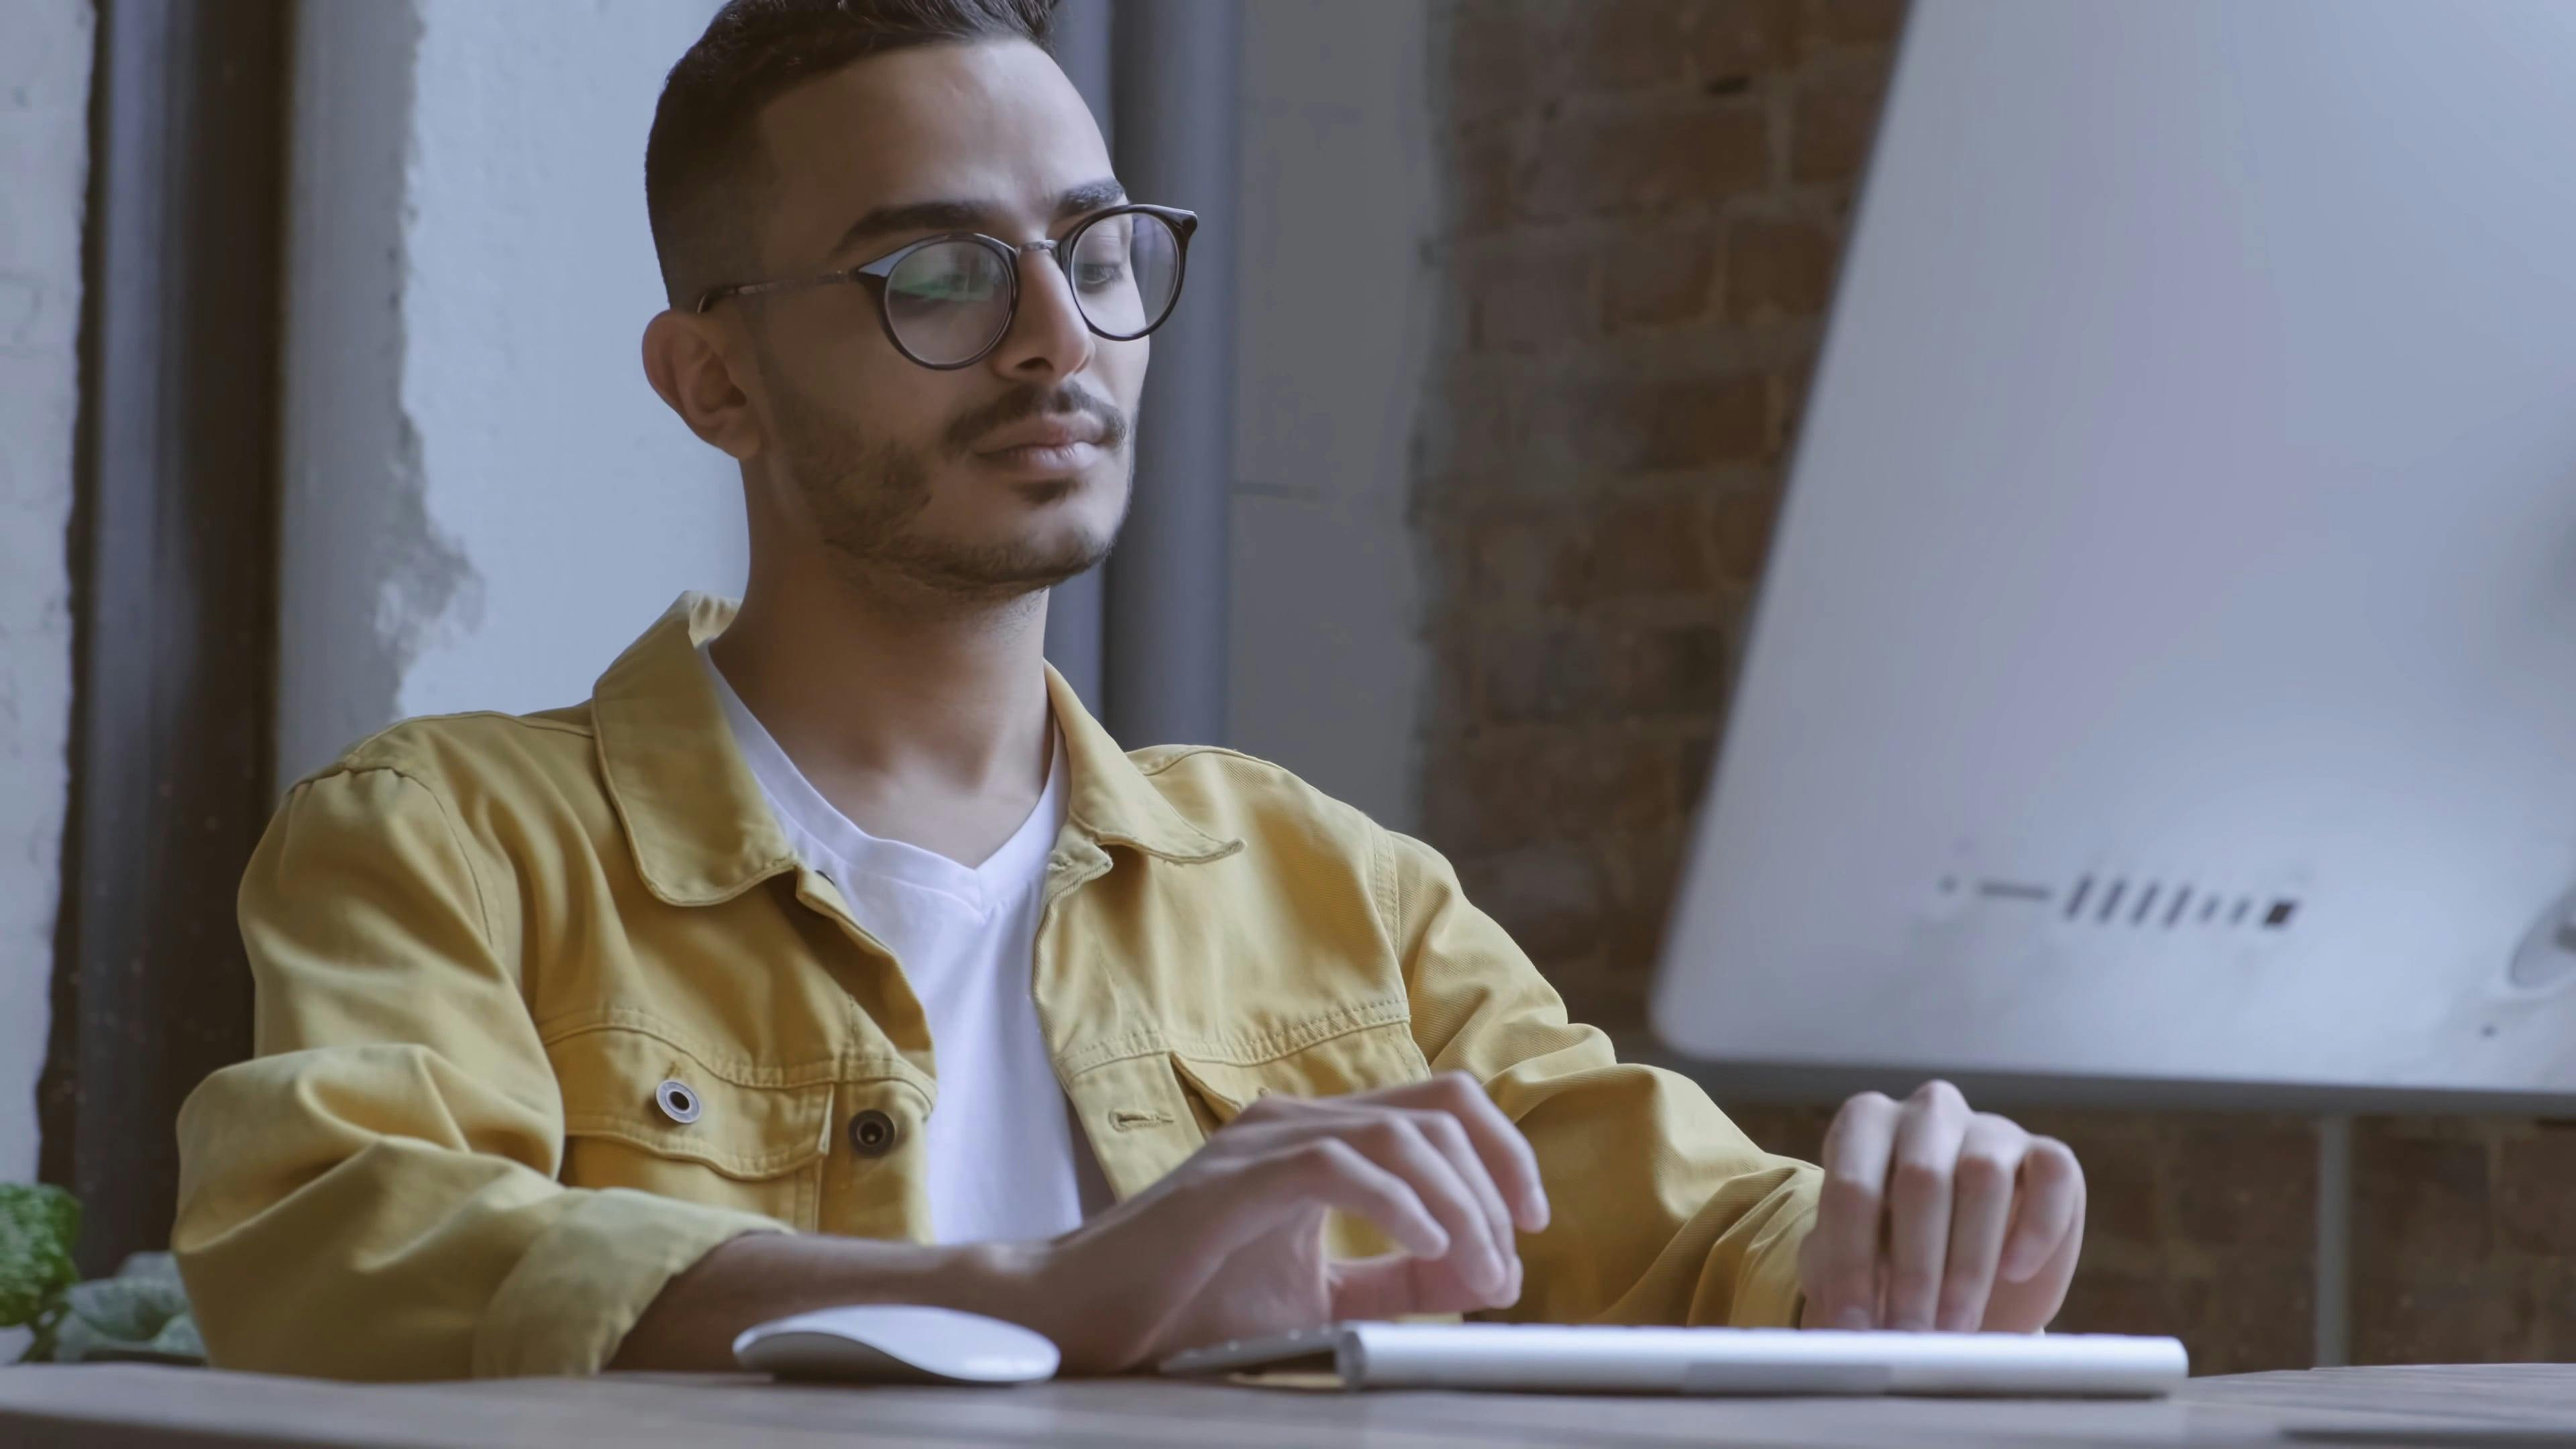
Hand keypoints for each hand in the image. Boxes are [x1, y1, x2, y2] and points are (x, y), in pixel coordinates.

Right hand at [1023, 1072, 1551, 1372]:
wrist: (1077, 1318)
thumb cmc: (1182, 1308)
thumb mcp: (1315, 1296)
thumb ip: (1393, 1277)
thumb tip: (1481, 1270)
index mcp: (1317, 1138)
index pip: (1441, 1108)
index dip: (1503, 1158)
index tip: (1528, 1228)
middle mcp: (1295, 1122)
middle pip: (1441, 1106)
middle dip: (1497, 1179)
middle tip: (1510, 1258)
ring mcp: (1261, 1143)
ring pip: (1401, 1133)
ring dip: (1460, 1203)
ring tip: (1476, 1268)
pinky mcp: (1234, 1181)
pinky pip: (1340, 1164)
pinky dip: (1402, 1205)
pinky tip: (1428, 1250)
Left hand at [1796, 1080, 2083, 1332]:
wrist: (1963, 1275)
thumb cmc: (1892, 1260)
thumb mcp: (1853, 1263)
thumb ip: (1840, 1277)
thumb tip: (1839, 1326)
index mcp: (1864, 1124)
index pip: (1852, 1188)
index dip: (1851, 1263)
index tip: (1854, 1326)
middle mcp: (1927, 1112)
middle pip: (1920, 1179)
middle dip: (1914, 1270)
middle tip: (1911, 1333)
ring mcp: (1990, 1127)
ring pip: (1983, 1177)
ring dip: (1968, 1263)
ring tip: (1955, 1325)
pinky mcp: (2046, 1153)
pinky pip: (2051, 1174)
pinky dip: (2035, 1227)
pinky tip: (2015, 1270)